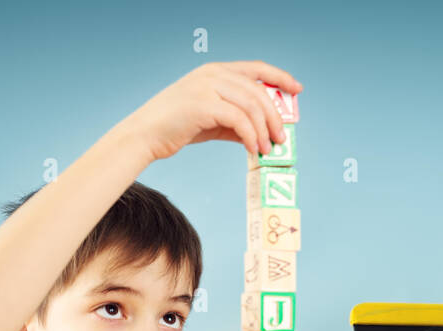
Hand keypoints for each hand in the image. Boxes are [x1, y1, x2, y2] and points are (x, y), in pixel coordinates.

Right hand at [124, 61, 301, 162]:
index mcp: (215, 71)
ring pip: (251, 105)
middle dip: (275, 116)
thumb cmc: (177, 127)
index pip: (255, 68)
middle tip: (282, 138)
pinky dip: (251, 137)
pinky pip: (239, 120)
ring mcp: (207, 86)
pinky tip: (253, 150)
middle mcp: (212, 73)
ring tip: (268, 149)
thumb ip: (236, 121)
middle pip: (258, 90)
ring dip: (264, 130)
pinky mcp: (203, 105)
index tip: (297, 89)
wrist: (145, 135)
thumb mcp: (212, 120)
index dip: (279, 77)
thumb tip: (262, 134)